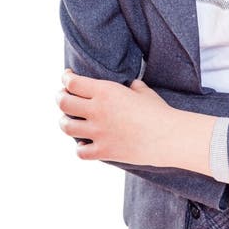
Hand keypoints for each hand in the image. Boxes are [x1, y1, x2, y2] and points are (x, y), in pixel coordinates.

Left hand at [56, 69, 177, 165]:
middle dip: (60, 97)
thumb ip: (131, 87)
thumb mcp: (142, 91)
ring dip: (64, 122)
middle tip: (62, 96)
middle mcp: (97, 110)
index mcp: (106, 91)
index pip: (73, 82)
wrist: (168, 136)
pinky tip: (84, 143)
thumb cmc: (158, 111)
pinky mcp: (104, 151)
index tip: (66, 77)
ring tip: (67, 121)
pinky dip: (80, 147)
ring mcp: (98, 132)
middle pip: (64, 102)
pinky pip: (80, 151)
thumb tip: (130, 85)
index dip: (66, 78)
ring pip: (66, 127)